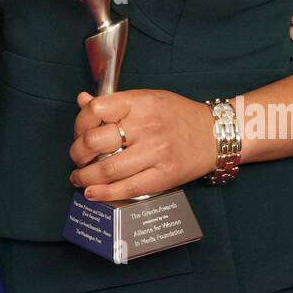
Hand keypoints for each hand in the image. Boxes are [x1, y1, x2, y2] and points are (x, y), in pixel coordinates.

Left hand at [68, 89, 216, 201]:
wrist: (216, 134)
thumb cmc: (178, 115)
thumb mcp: (147, 99)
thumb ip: (114, 102)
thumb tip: (82, 100)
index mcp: (140, 102)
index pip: (96, 110)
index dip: (79, 123)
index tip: (79, 132)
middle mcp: (147, 126)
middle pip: (96, 141)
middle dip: (77, 153)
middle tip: (77, 158)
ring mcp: (156, 153)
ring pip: (107, 169)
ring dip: (85, 177)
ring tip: (79, 178)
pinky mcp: (164, 177)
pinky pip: (127, 189)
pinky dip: (104, 194)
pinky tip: (92, 193)